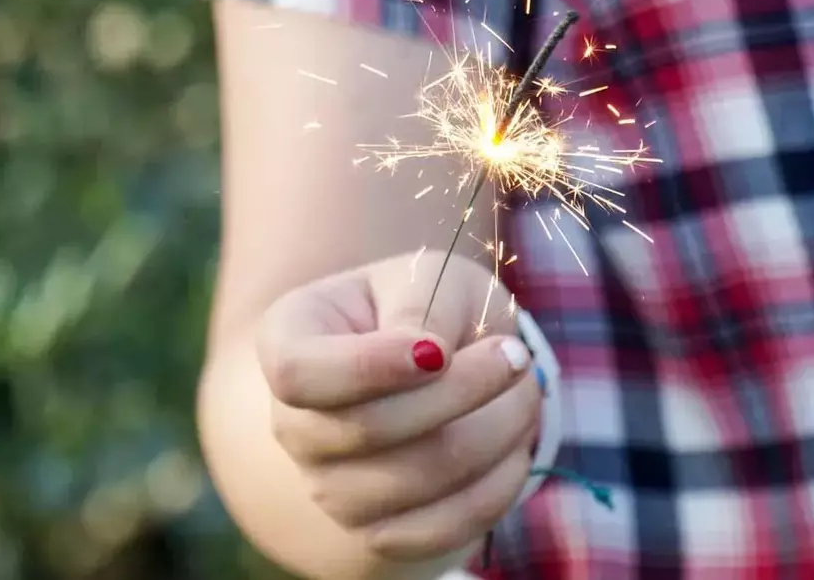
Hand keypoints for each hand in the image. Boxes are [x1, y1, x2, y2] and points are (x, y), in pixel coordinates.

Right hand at [257, 251, 540, 561]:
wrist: (427, 369)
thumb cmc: (424, 310)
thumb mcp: (426, 278)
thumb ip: (422, 306)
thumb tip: (429, 355)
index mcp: (289, 342)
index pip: (299, 374)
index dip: (367, 368)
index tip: (438, 351)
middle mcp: (294, 426)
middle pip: (370, 430)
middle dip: (465, 390)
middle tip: (517, 357)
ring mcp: (329, 489)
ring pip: (415, 481)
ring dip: (493, 436)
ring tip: (525, 394)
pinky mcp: (377, 534)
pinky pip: (440, 529)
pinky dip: (495, 487)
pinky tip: (516, 447)